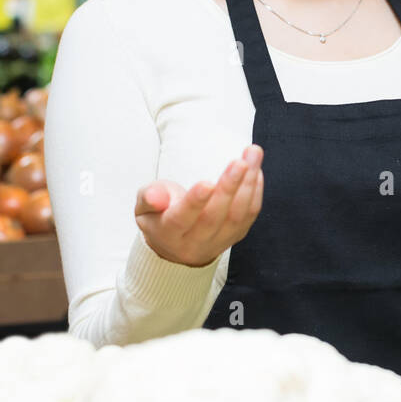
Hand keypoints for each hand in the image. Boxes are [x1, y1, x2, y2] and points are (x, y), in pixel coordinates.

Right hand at [134, 145, 263, 266]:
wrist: (178, 246)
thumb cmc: (160, 216)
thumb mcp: (144, 208)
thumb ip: (148, 198)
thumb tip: (156, 196)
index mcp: (169, 234)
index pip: (181, 219)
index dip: (194, 202)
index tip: (206, 182)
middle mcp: (195, 242)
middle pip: (214, 217)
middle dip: (229, 188)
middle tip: (239, 162)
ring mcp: (219, 241)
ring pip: (237, 215)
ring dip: (248, 184)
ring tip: (253, 155)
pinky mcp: (236, 235)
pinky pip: (250, 214)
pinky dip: (255, 190)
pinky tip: (256, 169)